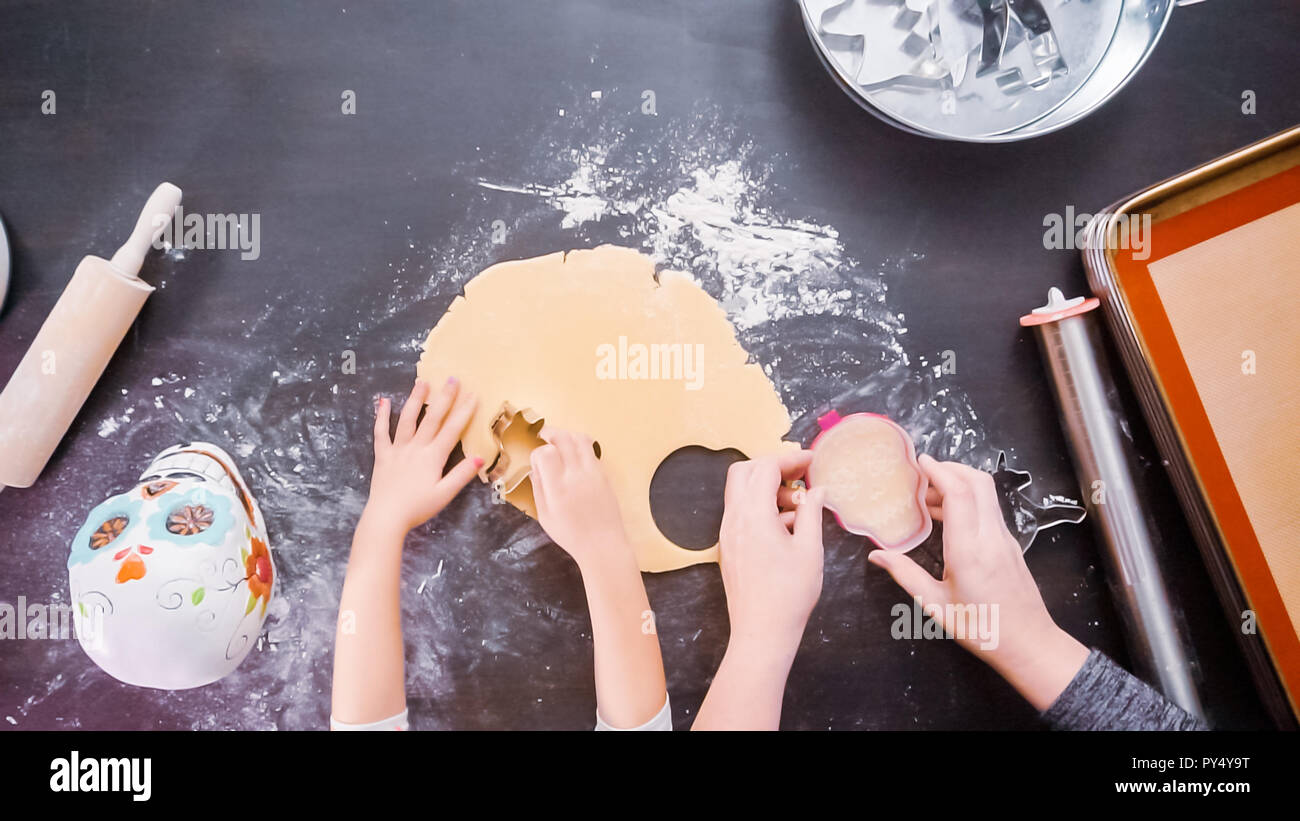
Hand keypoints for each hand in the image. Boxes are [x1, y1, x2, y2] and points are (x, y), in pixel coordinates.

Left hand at [364, 377, 480, 534]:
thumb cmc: (417, 508)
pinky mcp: (382, 455)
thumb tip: (479, 457)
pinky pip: (381, 432)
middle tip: (452, 379)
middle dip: (444, 398)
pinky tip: (383, 401)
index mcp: (433, 457)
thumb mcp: (445, 494)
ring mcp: (397, 449)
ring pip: (407, 419)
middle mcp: (416, 448)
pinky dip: (381, 416)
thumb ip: (461, 474)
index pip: (452, 430)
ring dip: (415, 399)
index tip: (473, 395)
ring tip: (422, 382)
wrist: (386, 517)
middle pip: (432, 418)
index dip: (464, 412)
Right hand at [529, 428, 631, 572]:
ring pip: (580, 439)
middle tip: (543, 438)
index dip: (537, 453)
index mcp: (558, 488)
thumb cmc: (570, 535)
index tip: (536, 463)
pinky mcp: (604, 474)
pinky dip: (580, 446)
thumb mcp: (544, 515)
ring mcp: (594, 472)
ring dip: (567, 436)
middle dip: (550, 434)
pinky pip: (591, 450)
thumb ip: (538, 488)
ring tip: (559, 443)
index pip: (546, 453)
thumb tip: (534, 467)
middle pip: (563, 438)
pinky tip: (574, 456)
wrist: (603, 544)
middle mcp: (577, 475)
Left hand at [718, 450, 824, 653]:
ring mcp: (727, 534)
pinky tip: (786, 525)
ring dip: (767, 488)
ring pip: (740, 492)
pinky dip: (761, 507)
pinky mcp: (728, 547)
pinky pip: (741, 513)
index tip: (811, 461)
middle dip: (774, 466)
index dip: (790, 458)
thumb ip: (812, 513)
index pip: (766, 468)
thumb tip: (818, 491)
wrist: (761, 633)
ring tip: (798, 506)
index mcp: (753, 516)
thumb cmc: (788, 596)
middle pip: (745, 471)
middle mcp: (733, 520)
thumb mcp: (809, 550)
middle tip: (801, 476)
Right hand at [867, 454, 1087, 709]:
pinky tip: (947, 515)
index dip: (939, 471)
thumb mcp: (936, 606)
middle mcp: (991, 537)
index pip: (959, 494)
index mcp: (970, 551)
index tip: (920, 461)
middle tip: (922, 474)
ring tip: (928, 495)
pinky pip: (989, 509)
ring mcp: (1004, 539)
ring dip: (959, 483)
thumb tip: (876, 554)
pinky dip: (968, 499)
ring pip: (987, 494)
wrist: (1030, 644)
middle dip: (950, 468)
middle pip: (978, 483)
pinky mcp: (1010, 544)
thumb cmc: (981, 629)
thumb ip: (906, 575)